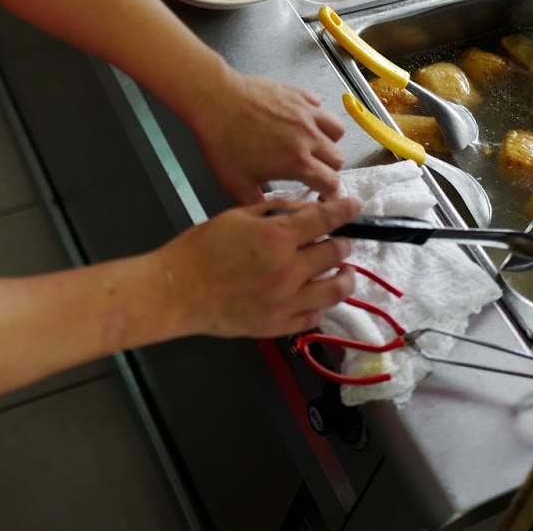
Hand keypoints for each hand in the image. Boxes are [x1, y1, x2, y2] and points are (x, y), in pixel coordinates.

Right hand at [157, 198, 360, 338]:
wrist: (177, 290)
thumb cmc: (202, 248)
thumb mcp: (238, 215)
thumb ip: (277, 211)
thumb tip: (308, 211)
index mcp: (277, 237)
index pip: (325, 220)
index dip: (345, 210)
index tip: (354, 207)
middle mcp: (289, 271)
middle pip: (337, 254)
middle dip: (342, 242)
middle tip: (336, 240)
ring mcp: (286, 302)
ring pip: (337, 290)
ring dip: (343, 276)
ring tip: (339, 271)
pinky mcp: (279, 326)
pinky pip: (315, 316)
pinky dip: (319, 304)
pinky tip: (313, 294)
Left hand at [190, 69, 344, 202]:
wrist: (214, 99)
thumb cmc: (222, 139)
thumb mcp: (236, 182)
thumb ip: (257, 202)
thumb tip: (269, 214)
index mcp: (296, 161)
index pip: (331, 183)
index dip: (331, 195)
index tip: (325, 197)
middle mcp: (308, 136)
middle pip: (338, 159)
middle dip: (329, 171)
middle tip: (315, 173)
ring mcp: (305, 112)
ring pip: (337, 130)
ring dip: (330, 142)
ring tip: (314, 146)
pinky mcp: (298, 93)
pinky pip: (320, 105)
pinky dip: (316, 115)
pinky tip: (300, 120)